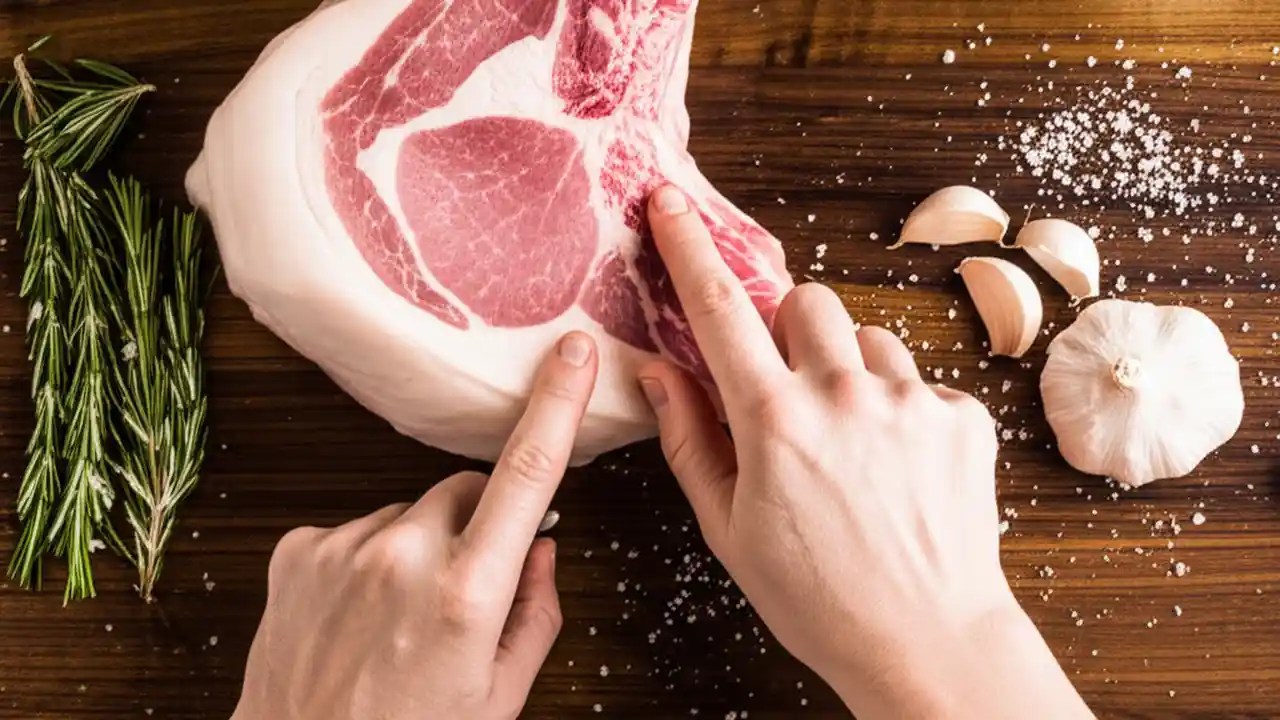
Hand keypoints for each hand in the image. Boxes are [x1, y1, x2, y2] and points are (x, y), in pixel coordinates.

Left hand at [231, 333, 598, 719]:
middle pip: (465, 491)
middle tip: (463, 591)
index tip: (573, 353)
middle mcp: (403, 557)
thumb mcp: (499, 696)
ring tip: (397, 619)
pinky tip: (356, 614)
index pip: (527, 476)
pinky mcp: (298, 548)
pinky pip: (357, 529)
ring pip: (410, 512)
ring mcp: (345, 547)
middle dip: (476, 524)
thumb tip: (538, 548)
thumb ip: (536, 613)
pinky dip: (368, 559)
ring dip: (418, 546)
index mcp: (467, 594)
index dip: (556, 405)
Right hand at [638, 186, 1091, 718]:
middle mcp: (843, 394)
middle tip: (787, 384)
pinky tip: (897, 466)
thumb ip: (688, 438)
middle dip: (787, 326)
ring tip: (851, 441)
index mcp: (773, 421)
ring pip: (865, 337)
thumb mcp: (728, 527)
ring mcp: (910, 400)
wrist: (926, 640)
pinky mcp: (961, 415)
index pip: (718, 309)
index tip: (670, 206)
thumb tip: (656, 371)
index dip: (687, 249)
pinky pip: (919, 380)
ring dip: (847, 369)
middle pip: (804, 299)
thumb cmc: (816, 597)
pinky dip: (901, 408)